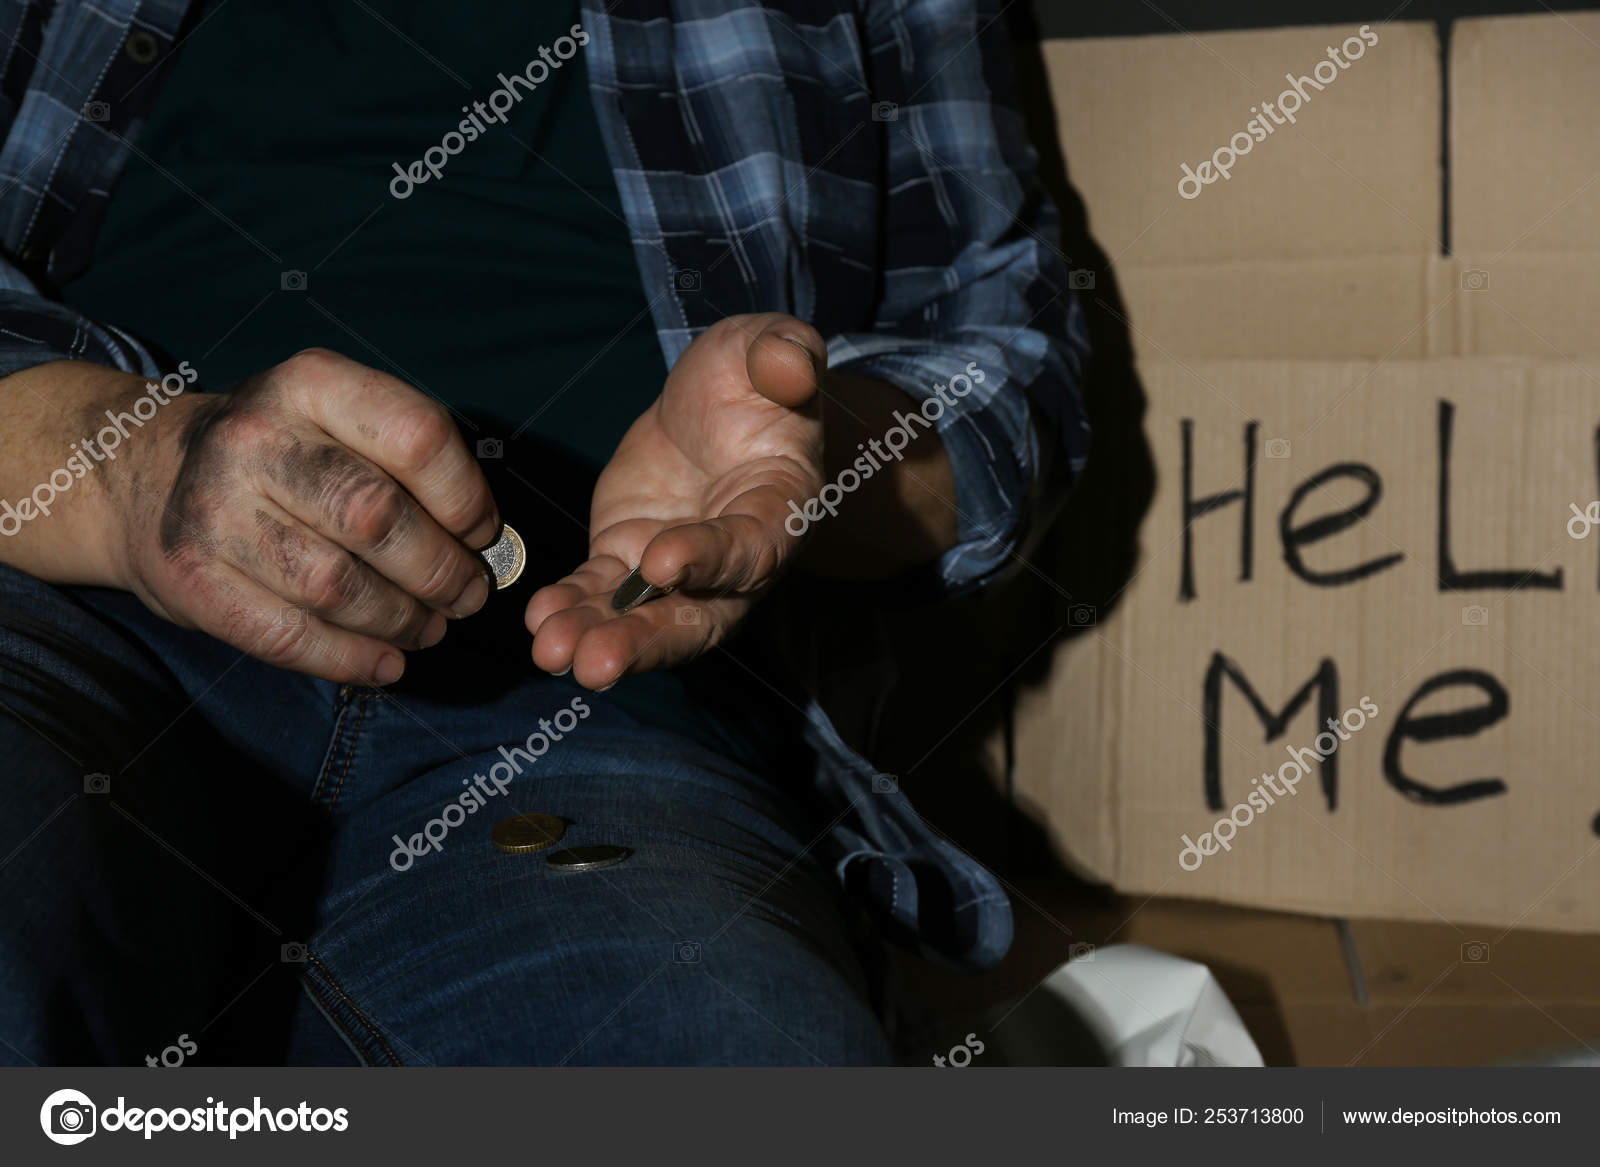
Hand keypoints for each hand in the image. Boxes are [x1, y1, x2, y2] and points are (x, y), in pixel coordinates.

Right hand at [111, 348, 499, 683]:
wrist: (144, 475)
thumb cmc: (281, 455)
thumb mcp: (337, 420)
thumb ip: (408, 464)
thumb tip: (484, 544)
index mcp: (310, 384)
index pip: (416, 437)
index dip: (464, 498)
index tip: (482, 534)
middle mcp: (255, 438)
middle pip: (376, 517)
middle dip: (441, 571)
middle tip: (467, 595)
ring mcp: (214, 509)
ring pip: (336, 585)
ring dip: (402, 620)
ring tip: (430, 627)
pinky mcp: (190, 579)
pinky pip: (287, 636)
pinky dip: (350, 660)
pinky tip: (386, 663)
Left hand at [525, 313, 824, 688]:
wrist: (713, 402)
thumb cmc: (754, 378)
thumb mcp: (770, 349)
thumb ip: (786, 355)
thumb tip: (791, 366)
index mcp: (780, 511)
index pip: (749, 548)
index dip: (708, 560)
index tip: (658, 563)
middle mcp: (733, 561)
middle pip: (696, 616)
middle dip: (645, 641)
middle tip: (597, 663)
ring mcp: (676, 568)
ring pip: (644, 618)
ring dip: (600, 638)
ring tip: (554, 650)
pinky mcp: (628, 558)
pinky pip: (601, 593)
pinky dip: (572, 608)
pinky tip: (541, 620)